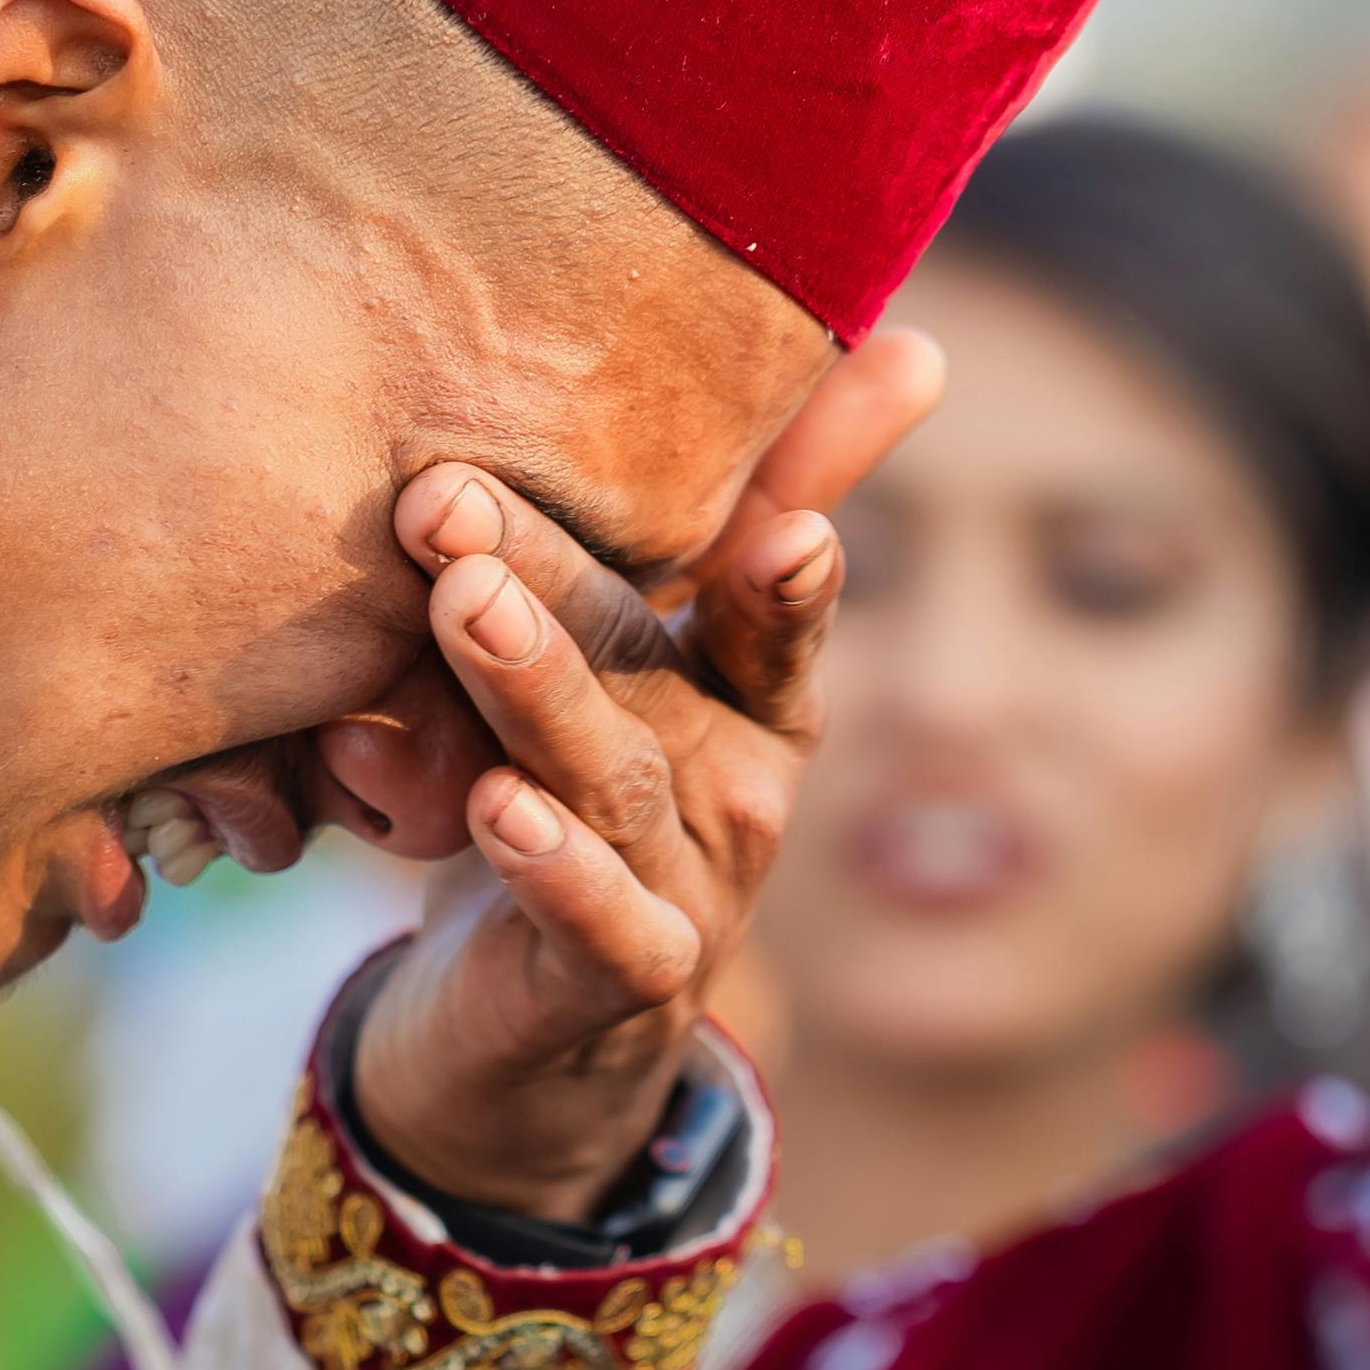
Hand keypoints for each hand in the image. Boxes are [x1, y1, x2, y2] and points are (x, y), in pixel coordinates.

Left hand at [333, 334, 943, 1219]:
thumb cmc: (594, 786)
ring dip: (536, 692)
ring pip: (615, 782)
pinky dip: (554, 869)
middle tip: (448, 497)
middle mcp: (739, 787)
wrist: (531, 1026)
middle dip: (555, 578)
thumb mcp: (649, 646)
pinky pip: (599, 925)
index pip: (770, 614)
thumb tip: (920, 343)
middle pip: (646, 670)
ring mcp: (690, 892)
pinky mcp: (621, 985)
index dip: (782, 577)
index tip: (786, 527)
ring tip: (462, 610)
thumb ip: (751, 501)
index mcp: (753, 692)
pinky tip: (495, 806)